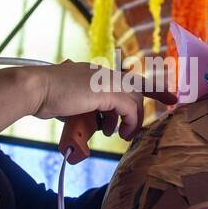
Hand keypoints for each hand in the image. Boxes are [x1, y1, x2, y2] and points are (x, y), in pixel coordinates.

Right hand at [25, 60, 175, 142]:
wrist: (35, 89)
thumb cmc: (45, 97)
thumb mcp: (70, 101)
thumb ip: (86, 107)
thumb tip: (95, 121)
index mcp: (95, 72)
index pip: (130, 78)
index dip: (154, 88)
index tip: (172, 97)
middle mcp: (103, 73)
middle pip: (138, 88)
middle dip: (151, 103)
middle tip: (142, 124)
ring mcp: (106, 80)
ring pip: (134, 100)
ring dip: (132, 121)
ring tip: (122, 135)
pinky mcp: (107, 92)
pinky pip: (129, 110)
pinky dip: (128, 123)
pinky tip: (119, 133)